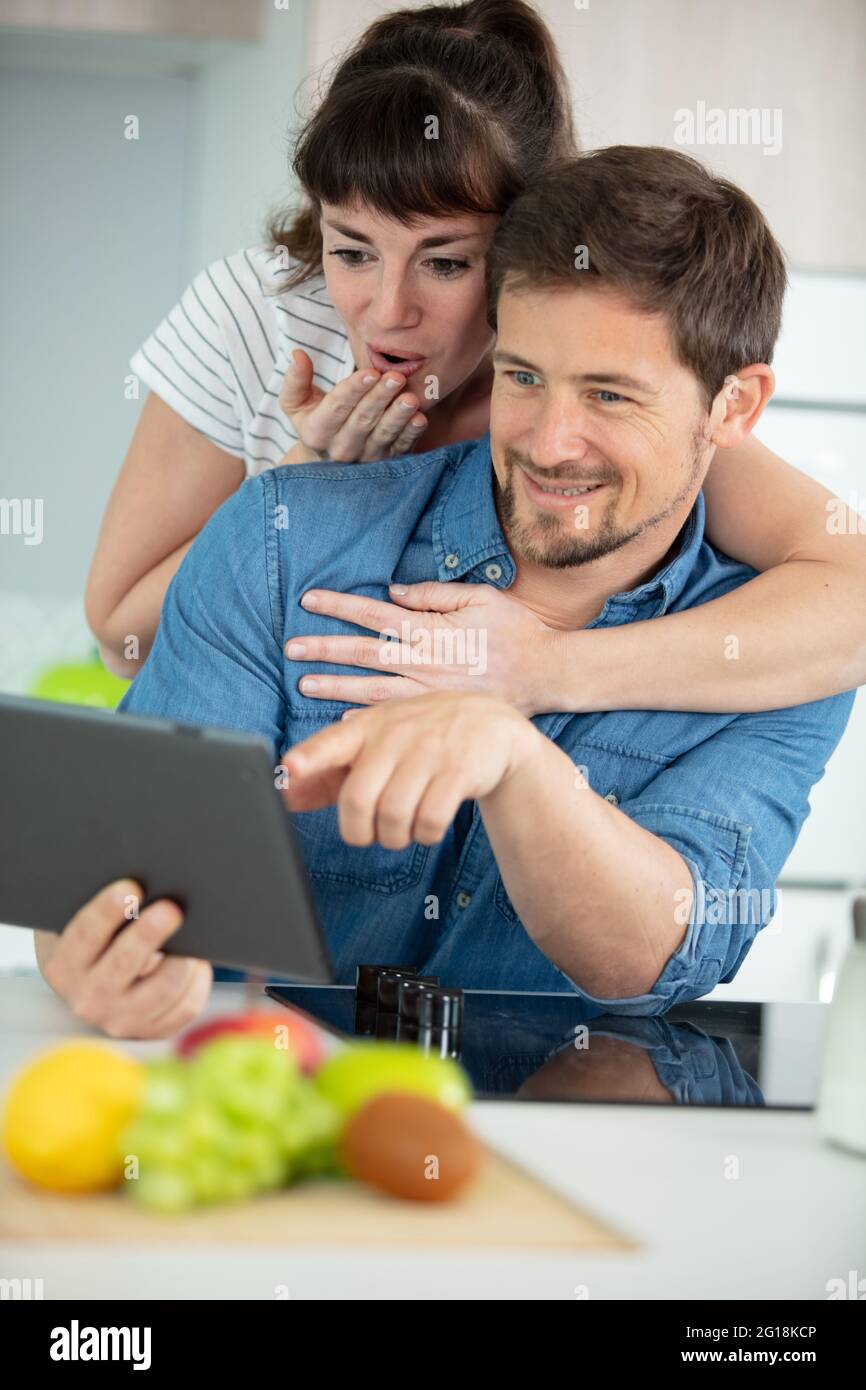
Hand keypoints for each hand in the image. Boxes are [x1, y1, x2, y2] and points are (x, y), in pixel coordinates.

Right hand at [37, 880, 211, 1039]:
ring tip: (195, 935)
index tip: (130, 888)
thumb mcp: (86, 926)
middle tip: (170, 909)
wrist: (96, 986)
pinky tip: (199, 961)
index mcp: (64, 966)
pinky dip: (197, 980)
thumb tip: (144, 885)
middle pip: (124, 963)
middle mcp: (88, 998)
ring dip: (183, 959)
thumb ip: (105, 912)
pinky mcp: (152, 1029)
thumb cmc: (98, 941)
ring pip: (164, 988)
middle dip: (148, 933)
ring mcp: (121, 1019)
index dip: (106, 910)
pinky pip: (186, 1005)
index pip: (84, 935)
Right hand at [278, 349, 427, 461]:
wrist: (330, 462)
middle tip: (395, 378)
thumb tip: (298, 354)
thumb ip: (296, 380)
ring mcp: (366, 458)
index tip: (370, 372)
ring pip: (383, 434)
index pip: (336, 408)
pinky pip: (401, 448)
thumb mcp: (296, 404)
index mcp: (317, 432)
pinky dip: (411, 435)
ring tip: (411, 399)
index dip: (353, 390)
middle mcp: (341, 449)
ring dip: (398, 416)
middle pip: (362, 420)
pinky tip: (420, 420)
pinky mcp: (386, 462)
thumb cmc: (314, 421)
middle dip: (379, 398)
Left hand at [280, 692, 539, 849]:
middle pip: (359, 799)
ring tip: (402, 830)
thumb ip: (328, 773)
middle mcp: (395, 736)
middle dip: (359, 833)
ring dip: (394, 838)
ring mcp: (429, 751)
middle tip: (370, 834)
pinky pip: (430, 820)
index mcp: (366, 728)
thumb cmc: (418, 741)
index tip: (290, 768)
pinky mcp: (460, 770)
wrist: (490, 725)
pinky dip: (424, 836)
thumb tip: (283, 796)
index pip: (331, 742)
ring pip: (394, 816)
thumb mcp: (374, 744)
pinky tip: (427, 827)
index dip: (310, 757)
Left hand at [286, 581, 558, 715]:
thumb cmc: (517, 631)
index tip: (309, 600)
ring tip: (305, 684)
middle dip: (326, 649)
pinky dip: (369, 722)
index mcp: (434, 629)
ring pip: (374, 689)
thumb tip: (394, 592)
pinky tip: (343, 724)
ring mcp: (432, 692)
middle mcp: (427, 661)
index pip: (377, 614)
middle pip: (366, 653)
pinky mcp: (441, 715)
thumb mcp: (481, 598)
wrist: (549, 673)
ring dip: (337, 687)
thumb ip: (436, 594)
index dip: (341, 606)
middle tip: (292, 648)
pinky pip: (399, 720)